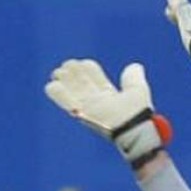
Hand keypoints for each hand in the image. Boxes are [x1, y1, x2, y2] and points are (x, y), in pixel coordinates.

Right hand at [45, 60, 171, 169]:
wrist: (132, 128)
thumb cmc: (137, 113)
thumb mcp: (138, 90)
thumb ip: (133, 78)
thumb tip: (134, 66)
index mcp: (109, 94)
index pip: (94, 77)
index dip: (88, 68)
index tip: (84, 63)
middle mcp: (96, 101)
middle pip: (80, 83)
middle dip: (72, 72)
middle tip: (67, 65)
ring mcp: (88, 107)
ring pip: (70, 91)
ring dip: (63, 81)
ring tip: (58, 73)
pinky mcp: (81, 113)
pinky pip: (65, 102)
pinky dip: (57, 93)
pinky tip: (52, 85)